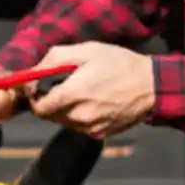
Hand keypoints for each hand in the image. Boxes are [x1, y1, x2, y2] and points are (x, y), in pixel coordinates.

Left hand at [27, 42, 155, 138]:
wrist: (151, 86)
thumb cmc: (119, 64)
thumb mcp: (86, 50)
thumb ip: (55, 58)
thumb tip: (33, 71)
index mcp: (73, 95)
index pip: (38, 107)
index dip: (33, 96)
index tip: (37, 86)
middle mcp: (79, 116)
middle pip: (49, 116)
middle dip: (49, 101)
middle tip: (61, 86)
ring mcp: (90, 128)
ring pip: (63, 122)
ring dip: (64, 109)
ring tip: (80, 92)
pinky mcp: (99, 134)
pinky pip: (79, 127)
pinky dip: (79, 117)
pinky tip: (93, 103)